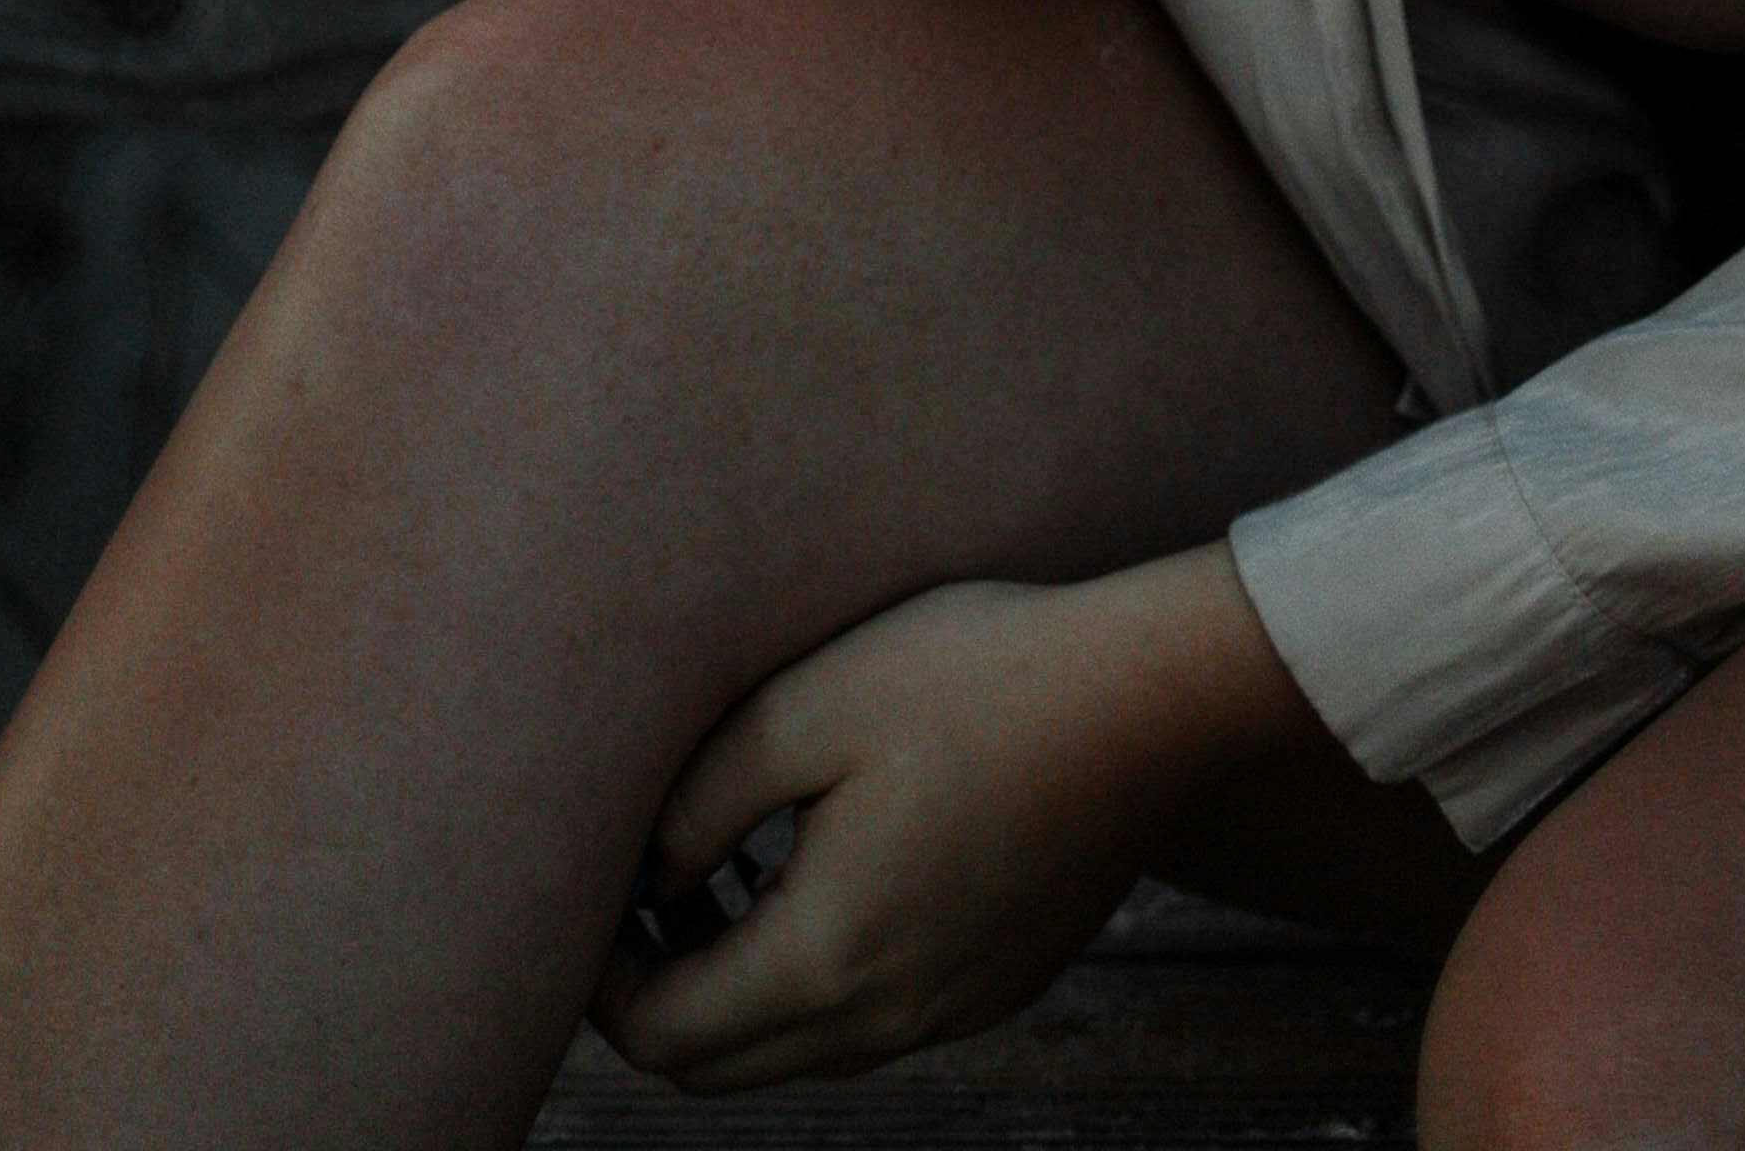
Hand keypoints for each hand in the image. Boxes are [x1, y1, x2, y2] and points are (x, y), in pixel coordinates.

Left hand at [587, 554, 1300, 1093]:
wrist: (1149, 696)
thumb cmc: (970, 676)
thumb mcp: (804, 705)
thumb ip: (698, 803)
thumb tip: (644, 873)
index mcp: (827, 958)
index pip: (663, 1039)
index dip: (600, 976)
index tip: (594, 885)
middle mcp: (888, 1021)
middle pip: (720, 1069)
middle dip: (659, 989)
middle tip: (647, 880)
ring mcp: (951, 1013)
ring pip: (797, 1048)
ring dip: (738, 981)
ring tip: (729, 859)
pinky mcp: (998, 987)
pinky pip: (871, 1019)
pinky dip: (819, 971)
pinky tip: (831, 857)